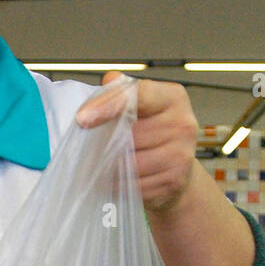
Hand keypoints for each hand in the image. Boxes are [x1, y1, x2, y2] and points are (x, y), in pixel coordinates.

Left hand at [75, 71, 198, 211]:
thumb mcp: (142, 105)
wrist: (178, 168)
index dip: (107, 106)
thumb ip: (122, 92)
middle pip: (130, 133)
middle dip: (105, 143)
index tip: (82, 118)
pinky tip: (116, 179)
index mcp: (173, 98)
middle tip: (92, 148)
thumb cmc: (153, 132)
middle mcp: (182, 124)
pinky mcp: (174, 180)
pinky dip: (119, 184)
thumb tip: (109, 81)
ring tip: (102, 164)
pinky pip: (135, 184)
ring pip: (130, 162)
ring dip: (108, 167)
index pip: (138, 96)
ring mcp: (181, 154)